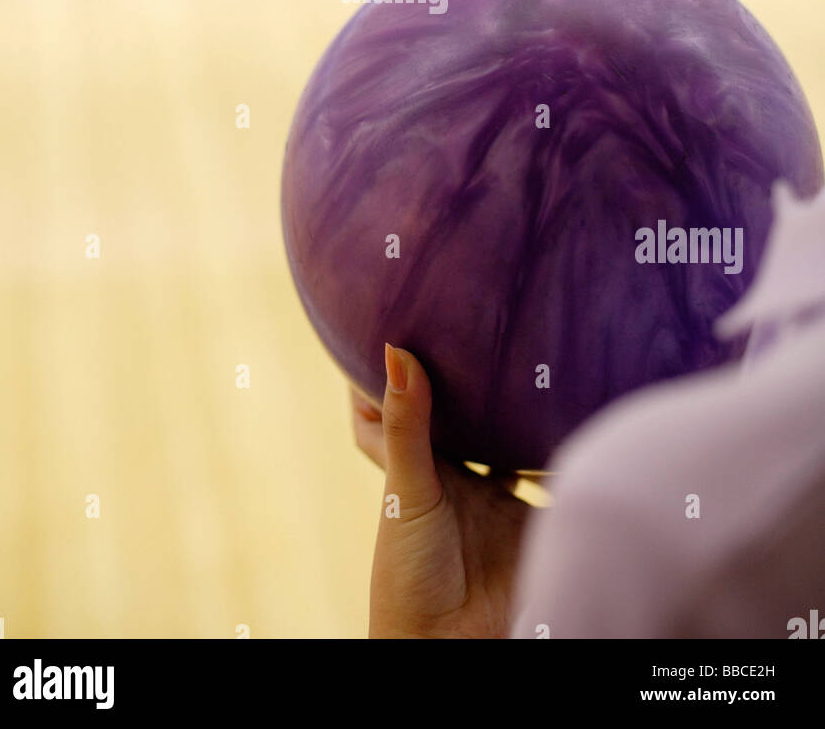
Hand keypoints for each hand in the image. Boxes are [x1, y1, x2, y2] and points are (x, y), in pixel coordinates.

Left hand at [351, 344, 532, 638]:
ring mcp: (496, 501)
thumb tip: (395, 350)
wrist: (455, 646)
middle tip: (483, 331)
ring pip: (507, 443)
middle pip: (461, 421)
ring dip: (516, 414)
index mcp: (418, 468)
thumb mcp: (407, 492)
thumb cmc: (410, 577)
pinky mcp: (534, 523)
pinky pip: (552, 477)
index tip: (397, 323)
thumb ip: (408, 425)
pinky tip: (575, 421)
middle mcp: (457, 480)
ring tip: (534, 363)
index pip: (399, 410)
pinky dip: (561, 456)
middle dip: (470, 384)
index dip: (394, 373)